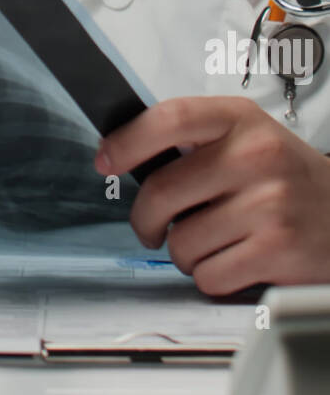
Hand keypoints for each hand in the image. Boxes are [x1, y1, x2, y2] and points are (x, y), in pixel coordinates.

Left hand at [94, 95, 329, 293]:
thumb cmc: (288, 178)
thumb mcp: (249, 137)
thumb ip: (196, 140)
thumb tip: (125, 154)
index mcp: (241, 119)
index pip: (171, 118)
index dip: (128, 140)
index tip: (106, 160)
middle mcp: (256, 155)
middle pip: (162, 190)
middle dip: (145, 219)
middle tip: (151, 227)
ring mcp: (268, 202)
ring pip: (181, 241)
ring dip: (185, 253)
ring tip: (212, 242)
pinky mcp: (277, 248)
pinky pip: (208, 274)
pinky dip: (211, 277)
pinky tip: (234, 262)